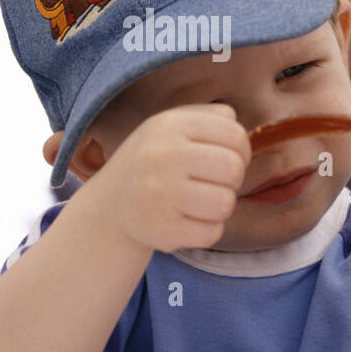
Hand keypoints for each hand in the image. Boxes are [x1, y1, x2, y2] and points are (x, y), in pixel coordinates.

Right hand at [88, 104, 250, 252]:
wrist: (110, 205)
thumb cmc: (153, 161)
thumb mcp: (172, 126)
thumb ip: (211, 118)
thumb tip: (239, 132)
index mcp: (170, 125)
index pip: (235, 136)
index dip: (241, 151)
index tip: (224, 160)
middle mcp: (163, 156)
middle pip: (233, 169)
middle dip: (231, 180)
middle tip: (213, 183)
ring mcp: (160, 195)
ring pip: (225, 203)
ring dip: (220, 206)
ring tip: (200, 202)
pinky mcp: (162, 230)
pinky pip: (212, 233)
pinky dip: (207, 229)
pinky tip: (188, 220)